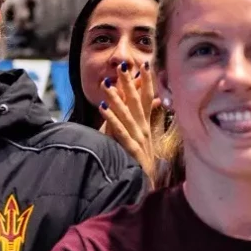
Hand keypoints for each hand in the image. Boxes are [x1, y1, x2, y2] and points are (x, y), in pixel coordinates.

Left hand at [100, 59, 162, 180]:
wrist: (144, 187)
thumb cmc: (137, 161)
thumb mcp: (139, 138)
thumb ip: (138, 121)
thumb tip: (145, 104)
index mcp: (145, 125)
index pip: (147, 98)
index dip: (146, 81)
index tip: (144, 64)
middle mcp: (144, 129)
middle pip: (137, 102)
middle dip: (130, 83)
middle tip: (123, 66)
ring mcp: (138, 139)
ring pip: (126, 114)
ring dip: (116, 98)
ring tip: (106, 83)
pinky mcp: (131, 151)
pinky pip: (120, 132)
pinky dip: (112, 120)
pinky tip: (103, 109)